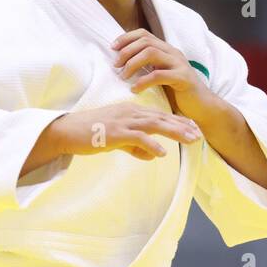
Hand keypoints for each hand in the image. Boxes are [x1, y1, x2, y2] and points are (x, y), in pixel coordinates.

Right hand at [49, 101, 201, 161]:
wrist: (66, 132)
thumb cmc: (89, 135)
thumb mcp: (117, 141)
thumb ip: (135, 146)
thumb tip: (152, 155)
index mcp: (131, 112)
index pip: (159, 116)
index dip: (178, 122)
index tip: (194, 129)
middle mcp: (130, 113)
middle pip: (162, 118)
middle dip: (183, 126)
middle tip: (199, 134)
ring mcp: (123, 121)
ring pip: (154, 124)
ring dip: (174, 132)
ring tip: (190, 140)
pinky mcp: (115, 132)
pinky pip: (137, 137)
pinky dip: (151, 144)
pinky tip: (162, 152)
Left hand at [110, 29, 211, 122]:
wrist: (202, 108)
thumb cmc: (179, 95)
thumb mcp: (161, 78)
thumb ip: (148, 68)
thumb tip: (125, 66)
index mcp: (167, 51)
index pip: (144, 34)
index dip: (127, 38)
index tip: (112, 48)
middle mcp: (173, 53)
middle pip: (145, 41)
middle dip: (127, 51)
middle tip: (116, 65)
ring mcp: (179, 64)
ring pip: (151, 53)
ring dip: (133, 63)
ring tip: (123, 76)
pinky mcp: (183, 78)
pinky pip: (159, 75)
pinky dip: (144, 81)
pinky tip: (135, 89)